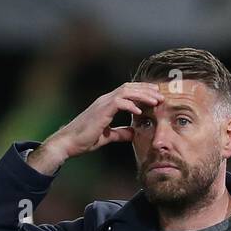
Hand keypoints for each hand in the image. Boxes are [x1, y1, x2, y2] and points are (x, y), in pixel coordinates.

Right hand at [29, 82, 164, 171]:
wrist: (68, 143)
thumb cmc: (84, 139)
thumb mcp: (107, 136)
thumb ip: (120, 133)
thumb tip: (133, 133)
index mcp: (107, 104)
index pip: (127, 92)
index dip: (142, 92)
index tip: (155, 97)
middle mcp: (105, 100)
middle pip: (130, 88)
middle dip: (146, 90)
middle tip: (161, 95)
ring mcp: (103, 103)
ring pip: (127, 92)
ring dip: (143, 95)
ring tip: (156, 101)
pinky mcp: (101, 111)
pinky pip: (119, 103)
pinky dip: (131, 105)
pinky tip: (140, 112)